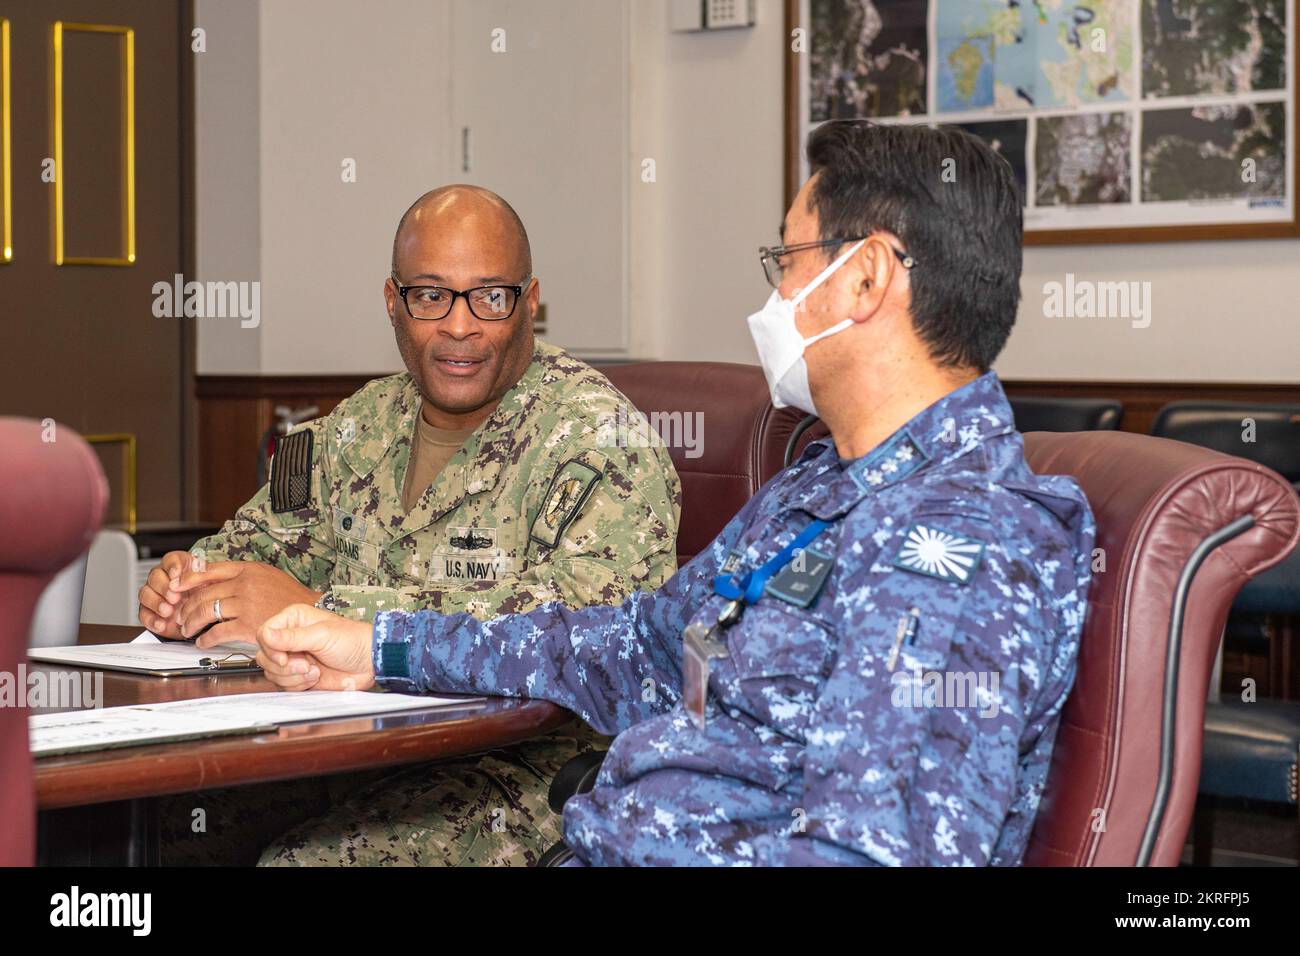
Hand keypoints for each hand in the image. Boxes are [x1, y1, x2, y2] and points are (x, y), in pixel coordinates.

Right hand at [137, 550, 198, 637]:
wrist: (201, 616)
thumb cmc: (205, 595)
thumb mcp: (211, 583)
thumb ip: (204, 573)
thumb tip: (200, 566)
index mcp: (178, 568)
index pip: (171, 560)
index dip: (172, 566)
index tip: (176, 574)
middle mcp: (163, 579)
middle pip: (154, 577)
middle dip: (164, 587)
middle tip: (175, 597)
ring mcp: (154, 595)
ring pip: (145, 594)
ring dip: (156, 603)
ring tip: (168, 611)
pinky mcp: (150, 612)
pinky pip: (144, 614)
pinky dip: (152, 620)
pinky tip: (162, 624)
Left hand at [171, 561, 322, 646]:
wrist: (313, 614)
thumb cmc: (290, 596)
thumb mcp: (267, 575)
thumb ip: (242, 574)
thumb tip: (212, 577)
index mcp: (249, 569)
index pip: (208, 571)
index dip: (187, 580)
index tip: (175, 587)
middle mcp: (246, 584)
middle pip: (203, 594)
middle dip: (186, 607)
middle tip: (180, 616)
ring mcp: (247, 604)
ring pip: (206, 612)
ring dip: (192, 623)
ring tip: (188, 630)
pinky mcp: (250, 625)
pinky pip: (218, 633)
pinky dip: (206, 639)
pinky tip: (203, 642)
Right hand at [256, 603, 374, 691]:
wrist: (369, 662)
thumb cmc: (352, 641)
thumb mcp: (322, 635)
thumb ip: (292, 637)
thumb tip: (266, 635)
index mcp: (293, 620)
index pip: (264, 633)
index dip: (271, 649)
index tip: (284, 658)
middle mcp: (290, 638)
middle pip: (265, 656)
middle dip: (284, 666)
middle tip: (306, 665)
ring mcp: (294, 658)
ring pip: (273, 673)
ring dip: (294, 676)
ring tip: (315, 670)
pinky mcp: (299, 675)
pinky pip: (284, 684)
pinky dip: (298, 685)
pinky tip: (316, 677)